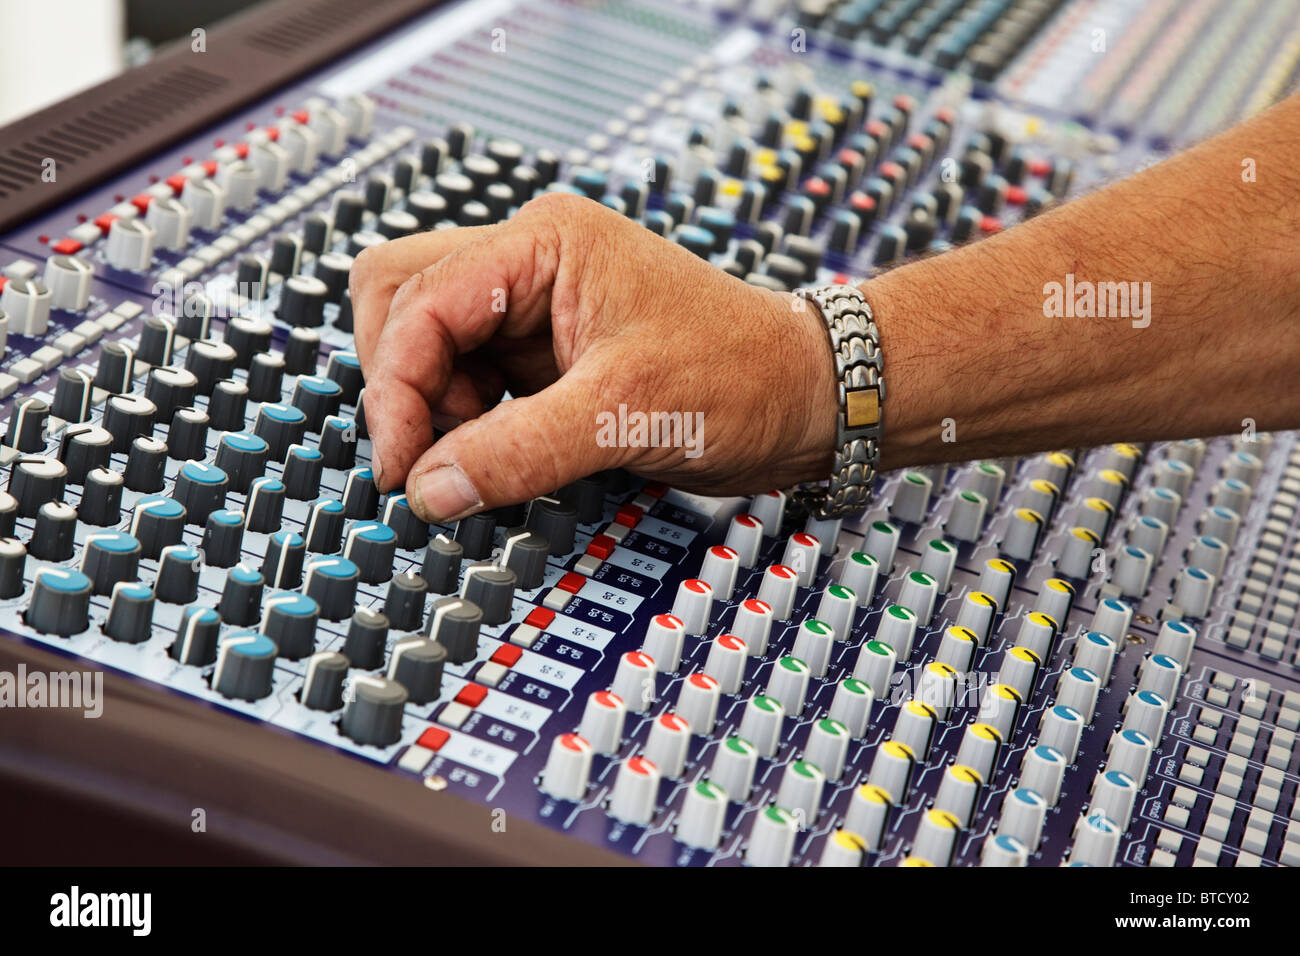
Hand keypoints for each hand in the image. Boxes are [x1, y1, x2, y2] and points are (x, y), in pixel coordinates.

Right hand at [350, 192, 839, 521]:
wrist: (804, 397)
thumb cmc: (741, 376)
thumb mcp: (625, 414)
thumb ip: (516, 451)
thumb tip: (429, 489)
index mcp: (544, 243)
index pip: (420, 301)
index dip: (397, 388)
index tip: (405, 469)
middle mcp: (529, 264)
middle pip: (401, 298)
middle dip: (399, 381)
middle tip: (424, 458)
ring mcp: (534, 308)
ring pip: (427, 340)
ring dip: (429, 404)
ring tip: (473, 459)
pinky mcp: (545, 354)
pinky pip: (467, 377)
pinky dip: (460, 421)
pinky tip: (490, 458)